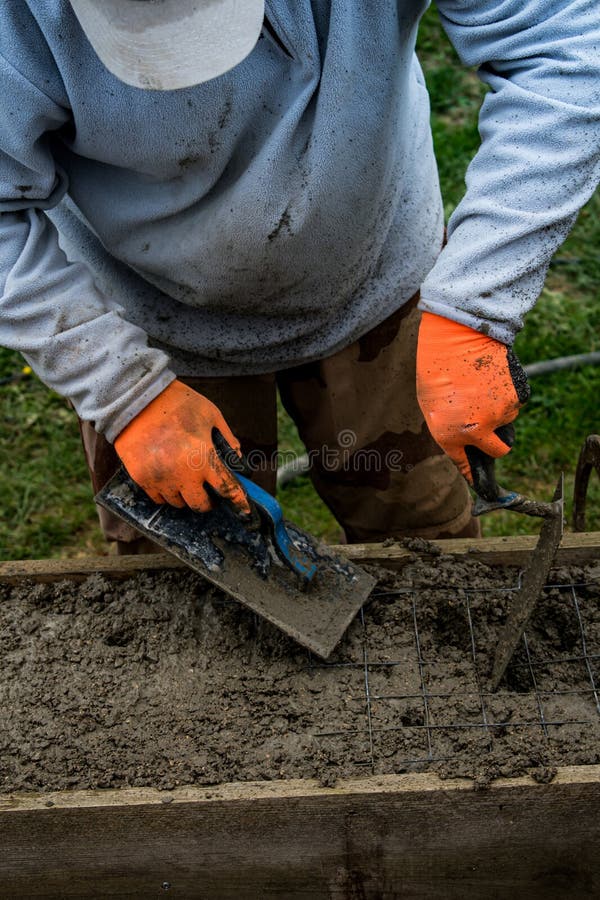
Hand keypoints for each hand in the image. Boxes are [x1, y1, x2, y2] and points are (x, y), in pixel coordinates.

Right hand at [114, 379, 250, 513]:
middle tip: (207, 489)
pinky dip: (165, 492)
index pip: (227, 488)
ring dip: (185, 495)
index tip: (244, 510)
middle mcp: (182, 473)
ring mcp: (160, 478)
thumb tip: (238, 457)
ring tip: (184, 478)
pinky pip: (157, 498)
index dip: (238, 501)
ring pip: (178, 503)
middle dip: (207, 500)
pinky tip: (167, 476)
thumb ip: (227, 437)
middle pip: (200, 505)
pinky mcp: (141, 478)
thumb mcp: (210, 414)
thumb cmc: (178, 402)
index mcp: (202, 456)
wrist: (136, 397)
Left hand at [416, 312, 529, 483]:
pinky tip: (491, 376)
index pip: (463, 463)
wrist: (455, 338)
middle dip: (496, 444)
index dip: (471, 471)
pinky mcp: (516, 398)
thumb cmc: (436, 367)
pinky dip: (506, 393)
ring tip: (481, 385)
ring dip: (498, 409)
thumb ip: (448, 424)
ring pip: (507, 420)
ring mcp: (499, 415)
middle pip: (499, 450)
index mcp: (448, 435)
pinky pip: (514, 401)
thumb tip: (463, 435)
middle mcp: (476, 431)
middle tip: (491, 429)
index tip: (477, 478)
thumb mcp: (430, 403)